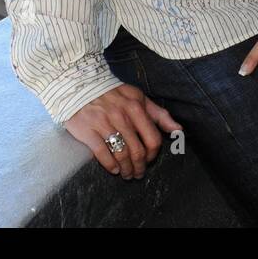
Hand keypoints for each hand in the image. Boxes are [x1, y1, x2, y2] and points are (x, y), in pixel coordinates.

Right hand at [64, 84, 180, 179]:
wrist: (79, 84)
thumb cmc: (111, 93)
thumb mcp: (137, 98)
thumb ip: (158, 114)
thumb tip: (178, 130)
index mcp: (136, 108)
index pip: (153, 139)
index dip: (153, 155)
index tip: (148, 160)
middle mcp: (121, 116)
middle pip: (138, 151)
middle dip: (140, 167)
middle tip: (138, 173)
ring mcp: (104, 123)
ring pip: (122, 155)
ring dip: (126, 169)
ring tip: (126, 173)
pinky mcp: (88, 130)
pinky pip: (102, 154)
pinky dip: (110, 165)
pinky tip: (113, 168)